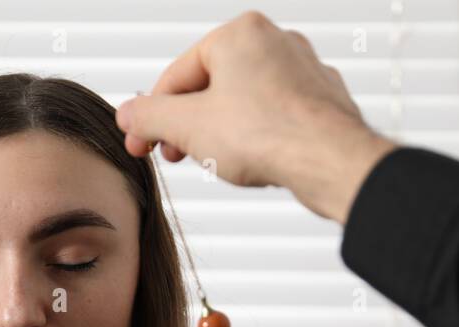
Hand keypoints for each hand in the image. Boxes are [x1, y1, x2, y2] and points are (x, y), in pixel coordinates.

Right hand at [114, 11, 397, 223]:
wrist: (331, 161)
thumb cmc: (267, 135)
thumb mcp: (187, 128)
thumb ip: (150, 118)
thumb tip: (128, 114)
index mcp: (238, 33)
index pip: (177, 75)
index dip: (152, 116)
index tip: (142, 145)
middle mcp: (275, 40)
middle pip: (212, 86)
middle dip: (189, 125)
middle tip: (176, 156)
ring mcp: (304, 69)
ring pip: (245, 101)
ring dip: (223, 132)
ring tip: (217, 161)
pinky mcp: (323, 99)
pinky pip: (277, 116)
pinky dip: (259, 136)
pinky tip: (256, 161)